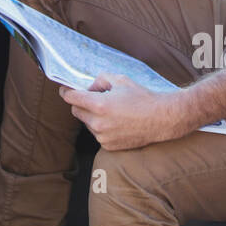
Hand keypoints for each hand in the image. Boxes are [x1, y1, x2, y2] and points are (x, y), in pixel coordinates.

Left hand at [59, 73, 188, 150]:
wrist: (161, 119)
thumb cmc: (141, 97)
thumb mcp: (120, 80)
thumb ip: (99, 80)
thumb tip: (89, 87)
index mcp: (99, 105)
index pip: (71, 98)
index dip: (66, 92)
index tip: (65, 89)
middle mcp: (98, 123)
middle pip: (76, 111)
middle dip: (81, 103)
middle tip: (94, 97)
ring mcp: (103, 137)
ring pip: (87, 123)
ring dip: (92, 116)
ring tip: (112, 110)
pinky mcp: (109, 146)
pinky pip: (97, 134)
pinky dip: (101, 127)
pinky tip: (117, 122)